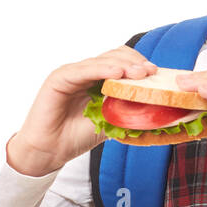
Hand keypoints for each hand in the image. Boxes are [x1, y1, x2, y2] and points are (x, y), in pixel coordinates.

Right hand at [7, 45, 158, 175]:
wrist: (49, 151)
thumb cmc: (76, 137)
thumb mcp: (110, 123)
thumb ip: (128, 113)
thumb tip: (156, 111)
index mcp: (98, 80)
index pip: (123, 62)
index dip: (140, 65)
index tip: (156, 74)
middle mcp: (86, 72)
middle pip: (116, 56)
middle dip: (136, 63)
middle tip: (151, 73)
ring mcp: (73, 73)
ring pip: (103, 60)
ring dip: (124, 65)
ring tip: (140, 73)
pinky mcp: (59, 78)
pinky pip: (84, 70)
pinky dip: (102, 69)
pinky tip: (118, 74)